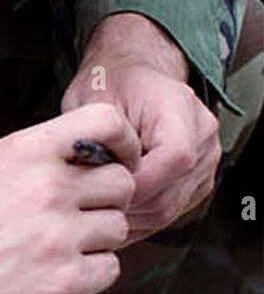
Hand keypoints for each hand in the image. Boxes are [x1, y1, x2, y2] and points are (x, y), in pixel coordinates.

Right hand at [0, 104, 138, 293]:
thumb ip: (37, 156)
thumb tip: (85, 153)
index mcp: (26, 153)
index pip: (105, 122)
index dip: (123, 141)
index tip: (120, 158)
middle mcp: (47, 189)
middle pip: (122, 183)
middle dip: (106, 201)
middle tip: (79, 215)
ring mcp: (59, 237)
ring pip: (118, 228)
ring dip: (96, 240)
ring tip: (58, 248)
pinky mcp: (66, 282)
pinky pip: (109, 269)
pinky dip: (88, 274)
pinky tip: (55, 273)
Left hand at [61, 14, 220, 245]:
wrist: (132, 75)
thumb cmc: (109, 84)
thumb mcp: (91, 100)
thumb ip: (96, 137)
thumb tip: (90, 179)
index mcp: (179, 107)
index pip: (174, 158)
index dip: (136, 182)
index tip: (99, 188)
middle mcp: (202, 135)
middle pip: (170, 193)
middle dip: (125, 206)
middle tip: (87, 206)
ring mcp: (205, 161)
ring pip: (169, 210)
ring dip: (129, 217)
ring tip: (95, 210)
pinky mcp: (196, 181)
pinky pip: (170, 213)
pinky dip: (138, 218)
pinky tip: (111, 212)